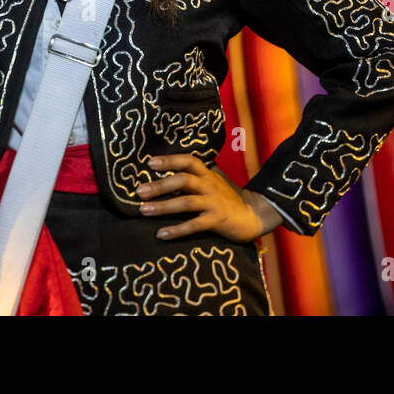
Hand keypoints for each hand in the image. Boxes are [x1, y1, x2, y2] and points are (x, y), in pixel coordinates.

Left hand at [136, 154, 281, 242]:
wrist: (254, 214)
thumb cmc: (230, 197)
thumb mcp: (216, 180)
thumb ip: (199, 174)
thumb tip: (176, 167)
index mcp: (208, 174)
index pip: (189, 161)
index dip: (170, 160)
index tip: (150, 163)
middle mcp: (210, 185)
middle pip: (183, 180)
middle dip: (160, 185)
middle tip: (139, 191)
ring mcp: (214, 203)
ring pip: (186, 202)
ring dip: (163, 206)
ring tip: (143, 210)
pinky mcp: (217, 220)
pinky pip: (194, 225)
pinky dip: (177, 230)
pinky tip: (161, 234)